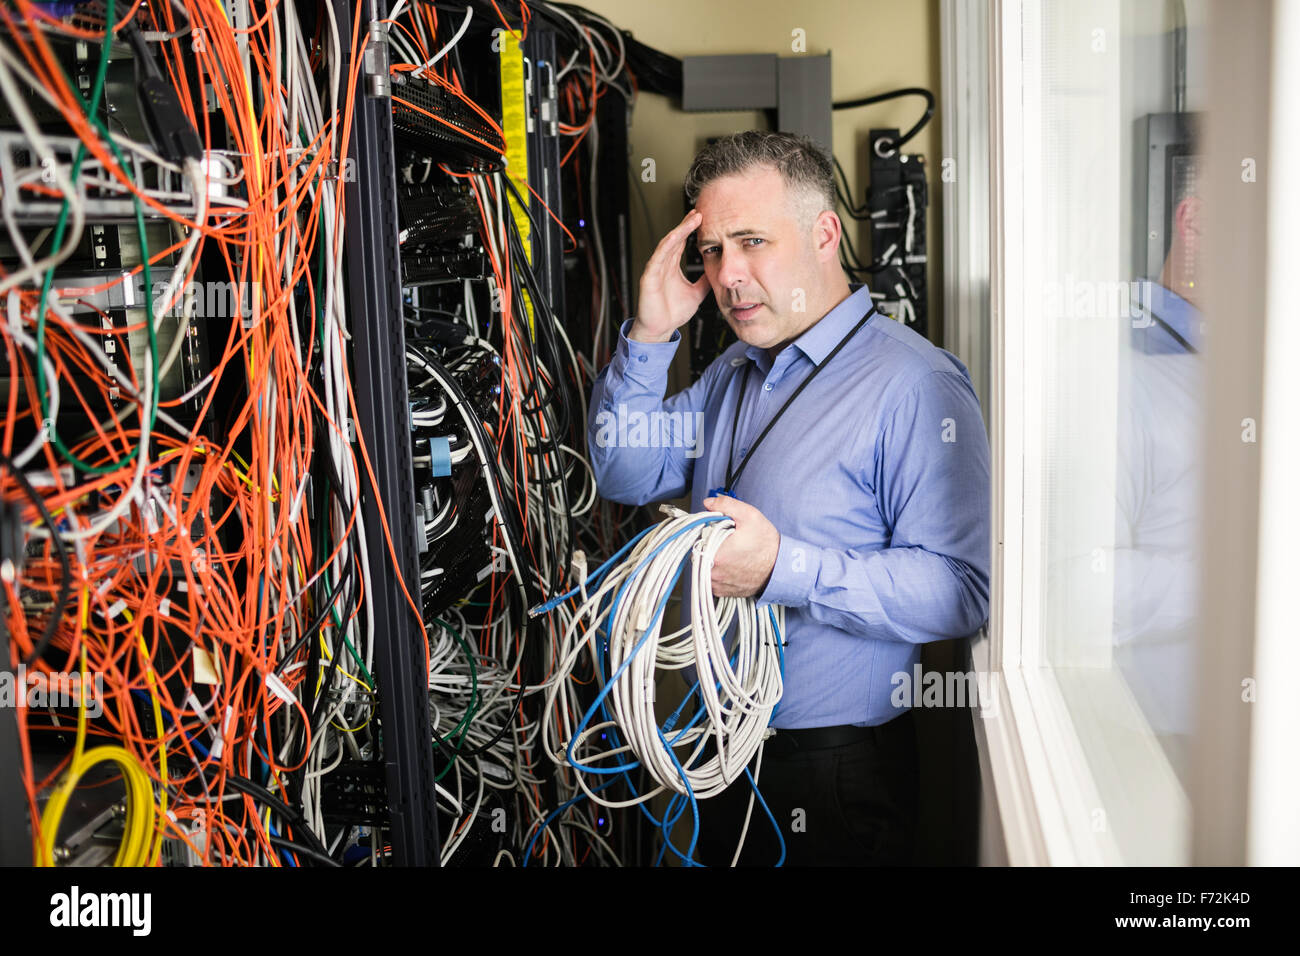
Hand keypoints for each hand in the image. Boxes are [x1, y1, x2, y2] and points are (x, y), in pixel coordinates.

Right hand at [632, 209, 709, 342]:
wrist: (660, 330)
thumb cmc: (672, 313)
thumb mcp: (697, 294)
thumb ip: (705, 282)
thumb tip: (718, 273)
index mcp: (672, 267)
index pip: (681, 243)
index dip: (690, 230)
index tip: (703, 218)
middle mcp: (663, 265)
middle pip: (675, 238)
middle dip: (686, 225)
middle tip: (699, 212)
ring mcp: (655, 270)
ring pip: (667, 244)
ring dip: (679, 231)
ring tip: (691, 220)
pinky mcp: (649, 278)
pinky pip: (657, 258)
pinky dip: (665, 247)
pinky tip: (674, 237)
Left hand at [701, 496, 779, 597]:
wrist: (781, 568)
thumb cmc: (767, 544)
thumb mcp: (749, 516)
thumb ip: (725, 505)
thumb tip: (708, 503)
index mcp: (716, 555)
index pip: (696, 538)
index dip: (705, 531)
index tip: (716, 530)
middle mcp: (713, 573)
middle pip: (698, 552)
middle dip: (708, 544)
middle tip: (725, 540)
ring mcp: (717, 585)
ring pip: (702, 566)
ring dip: (710, 558)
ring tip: (729, 552)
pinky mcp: (722, 592)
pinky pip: (710, 578)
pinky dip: (716, 570)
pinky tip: (730, 564)